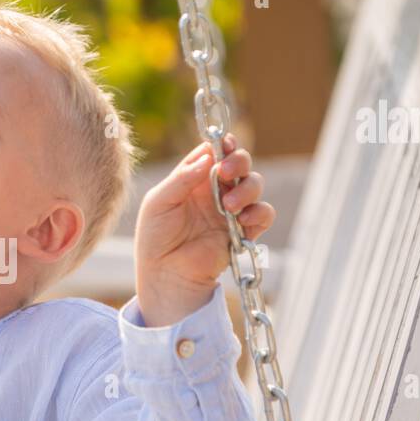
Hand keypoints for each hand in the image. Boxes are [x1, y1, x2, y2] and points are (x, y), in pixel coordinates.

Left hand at [134, 133, 275, 326]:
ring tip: (228, 206)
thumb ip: (181, 178)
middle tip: (227, 172)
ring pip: (254, 185)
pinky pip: (263, 214)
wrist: (166, 275)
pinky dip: (259, 213)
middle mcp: (215, 190)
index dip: (222, 144)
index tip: (223, 144)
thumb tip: (207, 157)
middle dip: (239, 161)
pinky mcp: (243, 231)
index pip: (214, 152)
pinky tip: (243, 220)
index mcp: (194, 179)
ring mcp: (231, 210)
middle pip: (239, 162)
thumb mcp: (158, 203)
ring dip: (247, 189)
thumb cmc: (156, 239)